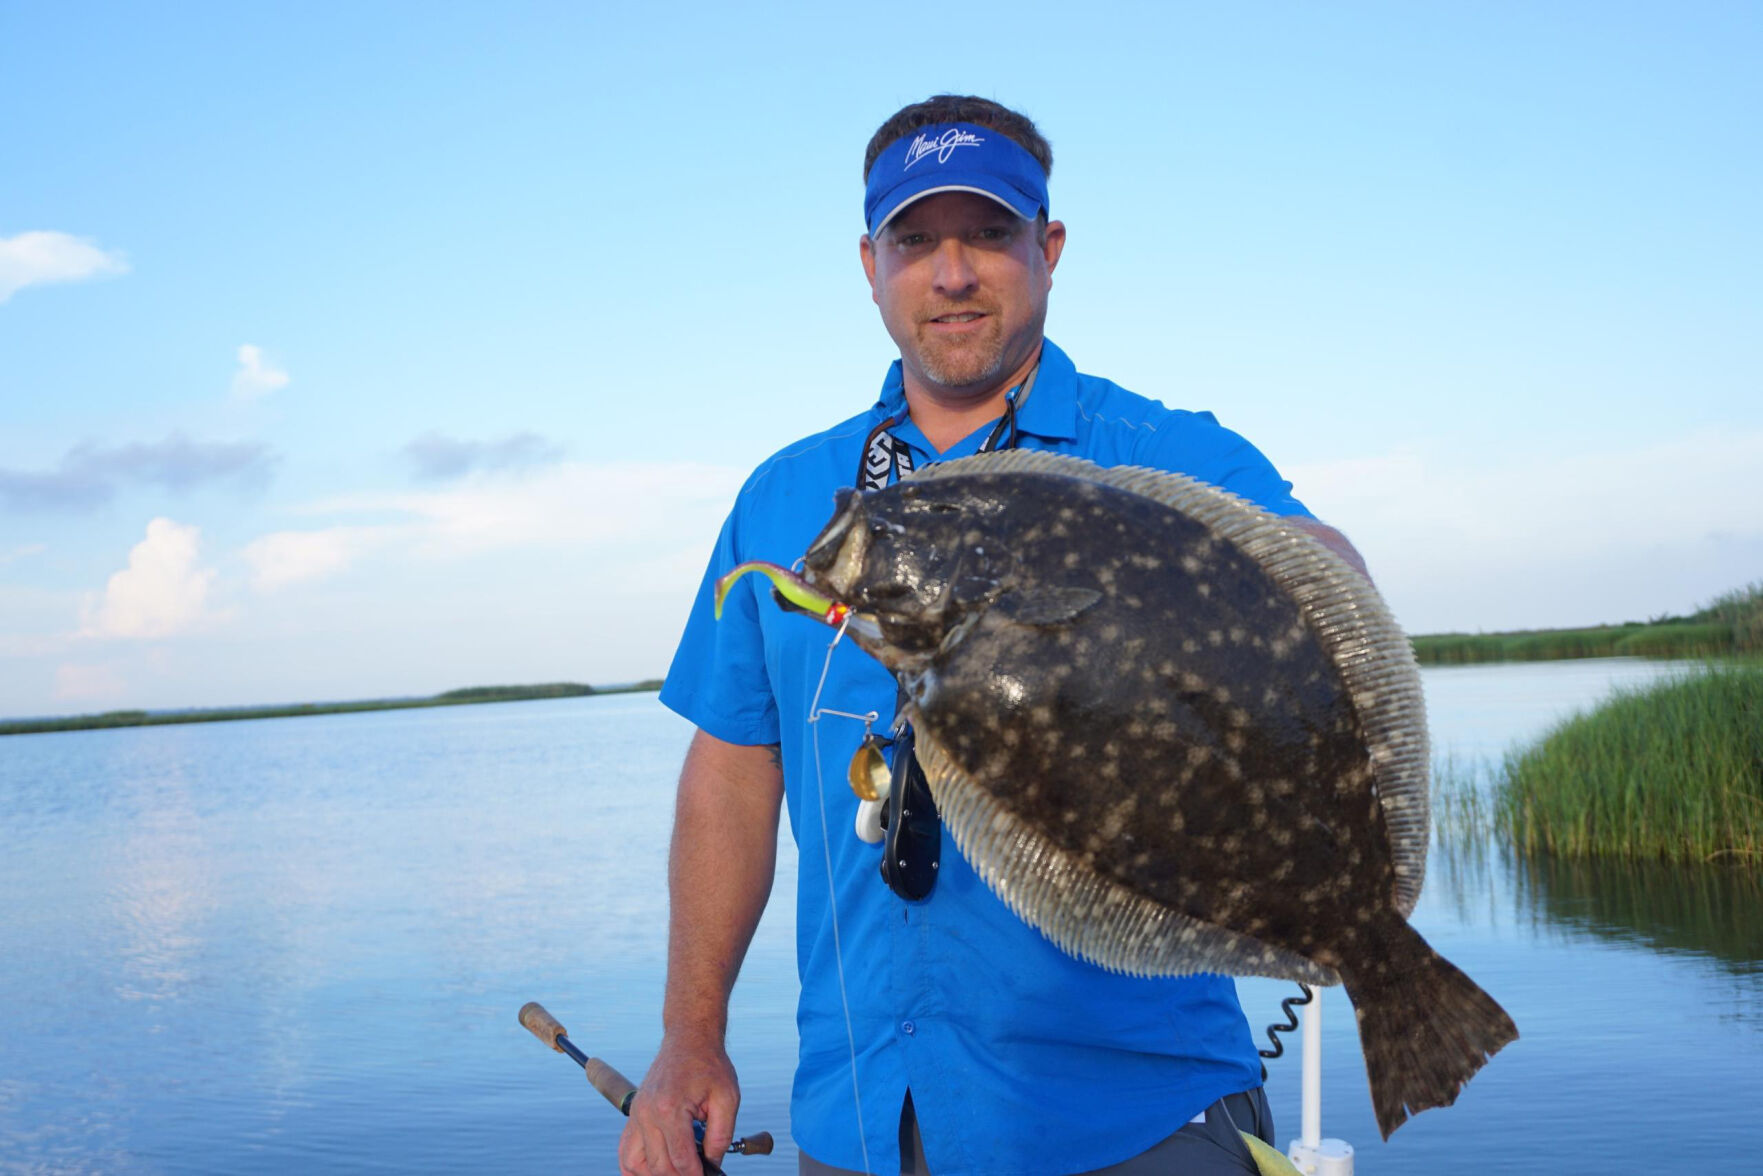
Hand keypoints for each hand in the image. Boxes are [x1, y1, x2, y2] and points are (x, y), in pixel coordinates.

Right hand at [618, 1033, 739, 1175]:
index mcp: (670, 1108)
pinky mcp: (633, 1114)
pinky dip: (635, 1167)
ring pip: (634, 1164)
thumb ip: (721, 1136)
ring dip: (655, 1174)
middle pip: (658, 1166)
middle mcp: (647, 1113)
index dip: (696, 1175)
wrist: (688, 1038)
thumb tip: (713, 1165)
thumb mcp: (727, 1098)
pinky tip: (652, 1171)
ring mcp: (636, 1114)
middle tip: (698, 1172)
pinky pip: (625, 1151)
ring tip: (678, 1171)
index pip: (680, 1160)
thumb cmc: (709, 1065)